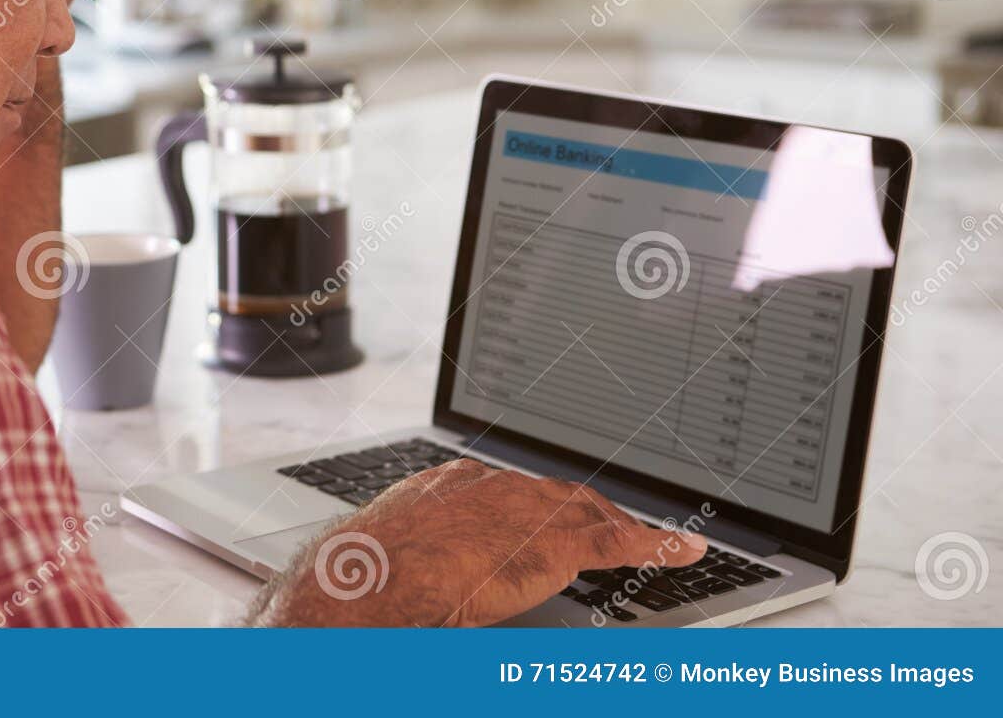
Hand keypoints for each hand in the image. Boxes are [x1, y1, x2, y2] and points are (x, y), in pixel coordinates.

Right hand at [249, 458, 705, 626]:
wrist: (381, 573)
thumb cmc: (372, 570)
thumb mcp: (396, 548)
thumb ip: (417, 550)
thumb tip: (413, 575)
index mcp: (455, 481)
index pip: (513, 490)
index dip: (538, 507)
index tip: (544, 520)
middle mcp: (496, 485)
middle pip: (557, 494)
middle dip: (587, 510)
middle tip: (610, 527)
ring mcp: (528, 509)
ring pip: (590, 512)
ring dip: (621, 526)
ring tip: (648, 541)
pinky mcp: (557, 542)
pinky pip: (619, 540)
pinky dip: (656, 544)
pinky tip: (683, 550)